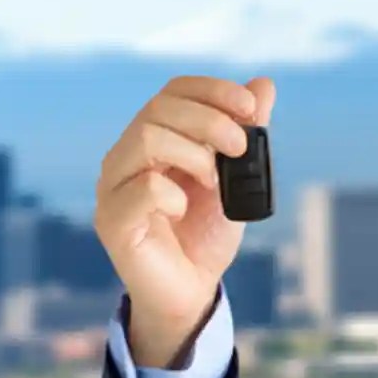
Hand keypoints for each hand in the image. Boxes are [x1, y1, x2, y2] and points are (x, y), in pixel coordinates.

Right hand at [93, 75, 276, 366]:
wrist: (191, 293)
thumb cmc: (204, 235)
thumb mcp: (235, 180)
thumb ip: (245, 135)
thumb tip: (264, 84)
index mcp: (151, 138)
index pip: (173, 91)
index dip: (212, 91)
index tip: (250, 107)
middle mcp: (125, 156)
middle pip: (158, 109)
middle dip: (209, 121)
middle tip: (240, 148)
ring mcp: (113, 187)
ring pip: (145, 138)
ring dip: (193, 154)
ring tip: (213, 183)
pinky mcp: (113, 221)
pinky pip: (142, 188)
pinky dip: (173, 194)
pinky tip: (183, 211)